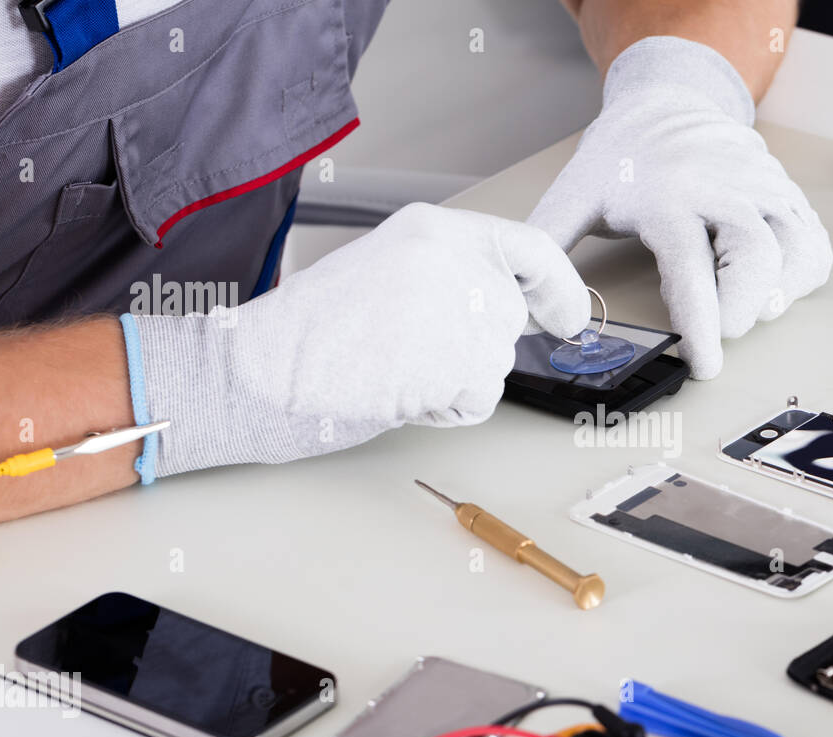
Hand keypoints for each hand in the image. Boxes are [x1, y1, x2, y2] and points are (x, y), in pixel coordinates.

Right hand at [131, 204, 587, 476]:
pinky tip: (395, 391)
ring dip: (454, 380)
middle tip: (407, 353)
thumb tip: (507, 310)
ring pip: (496, 364)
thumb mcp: (388, 273)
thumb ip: (449, 279)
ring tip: (390, 368)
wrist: (263, 367)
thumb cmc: (309, 331)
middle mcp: (456, 261)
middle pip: (510, 318)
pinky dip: (445, 409)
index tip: (568, 315)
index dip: (559, 286)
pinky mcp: (460, 361)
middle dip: (473, 348)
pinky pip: (480, 400)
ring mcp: (461, 311)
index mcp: (434, 230)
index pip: (528, 249)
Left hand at [529, 37, 831, 379]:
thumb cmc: (622, 157)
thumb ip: (549, 250)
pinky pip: (811, 244)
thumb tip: (529, 309)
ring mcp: (761, 187)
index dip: (701, 326)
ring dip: (778, 293)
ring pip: (795, 251)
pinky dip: (799, 276)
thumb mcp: (574, 196)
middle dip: (745, 308)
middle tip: (723, 329)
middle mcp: (723, 187)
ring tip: (745, 307)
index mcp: (668, 196)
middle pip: (758, 257)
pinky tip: (771, 288)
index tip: (706, 365)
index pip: (690, 271)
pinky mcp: (785, 193)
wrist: (666, 100)